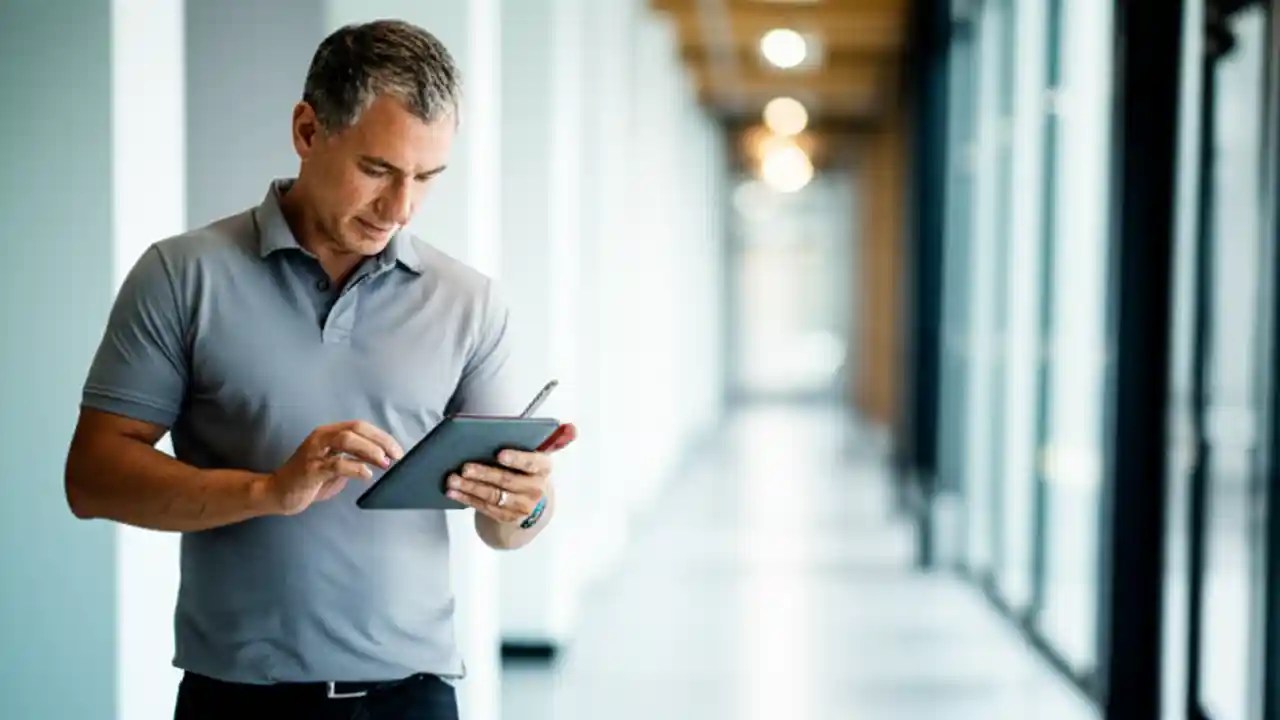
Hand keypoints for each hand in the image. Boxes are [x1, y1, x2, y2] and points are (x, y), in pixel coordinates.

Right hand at [264, 420, 404, 515]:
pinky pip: (336, 464)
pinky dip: (355, 468)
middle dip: (380, 441)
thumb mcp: (335, 467)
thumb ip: (354, 460)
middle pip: (356, 429)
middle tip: (396, 456)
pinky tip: (366, 475)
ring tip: (384, 462)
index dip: (381, 436)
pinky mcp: (310, 469)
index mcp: (328, 433)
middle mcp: (321, 437)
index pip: (360, 426)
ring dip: (369, 450)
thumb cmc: (308, 480)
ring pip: (346, 440)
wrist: (277, 493)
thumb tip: (382, 460)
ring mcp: (314, 452)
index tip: (397, 450)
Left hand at [446, 423, 576, 523]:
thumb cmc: (527, 470)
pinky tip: (452, 492)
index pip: (533, 462)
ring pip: (494, 496)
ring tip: (452, 479)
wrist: (533, 505)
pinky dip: (467, 499)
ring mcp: (523, 507)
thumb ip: (553, 438)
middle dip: (484, 473)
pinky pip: (485, 508)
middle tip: (464, 466)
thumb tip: (572, 427)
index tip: (499, 454)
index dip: (517, 459)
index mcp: (544, 467)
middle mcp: (536, 489)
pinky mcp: (508, 518)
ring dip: (470, 488)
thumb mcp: (537, 455)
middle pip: (508, 481)